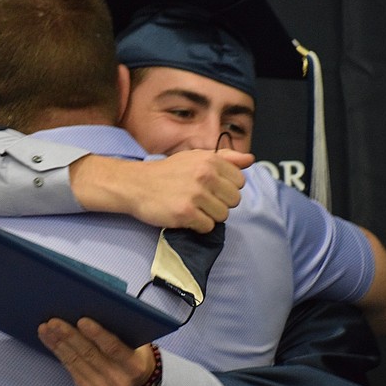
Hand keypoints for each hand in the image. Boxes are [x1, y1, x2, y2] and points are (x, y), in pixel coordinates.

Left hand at [37, 317, 155, 385]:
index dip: (97, 334)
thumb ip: (120, 328)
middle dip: (69, 336)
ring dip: (58, 343)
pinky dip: (58, 351)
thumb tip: (93, 307)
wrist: (138, 381)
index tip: (81, 320)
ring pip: (75, 361)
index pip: (114, 348)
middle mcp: (117, 379)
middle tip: (54, 321)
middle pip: (89, 355)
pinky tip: (49, 339)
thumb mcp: (137, 340)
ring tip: (46, 328)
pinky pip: (69, 367)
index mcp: (134, 365)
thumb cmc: (135, 351)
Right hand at [70, 149, 254, 232]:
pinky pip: (208, 227)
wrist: (136, 185)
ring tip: (193, 208)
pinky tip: (185, 216)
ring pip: (222, 215)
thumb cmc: (167, 172)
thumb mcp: (195, 157)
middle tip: (200, 200)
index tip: (210, 188)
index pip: (239, 181)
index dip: (226, 188)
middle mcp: (205, 175)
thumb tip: (250, 159)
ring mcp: (196, 195)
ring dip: (209, 216)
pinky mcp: (186, 213)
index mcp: (210, 160)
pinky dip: (198, 226)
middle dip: (220, 203)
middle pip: (234, 200)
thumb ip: (226, 158)